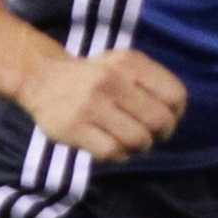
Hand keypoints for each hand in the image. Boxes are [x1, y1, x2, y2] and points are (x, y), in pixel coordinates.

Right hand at [18, 44, 187, 161]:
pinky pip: (112, 152)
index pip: (175, 95)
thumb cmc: (93, 77)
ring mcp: (90, 104)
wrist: (41, 78)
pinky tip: (110, 147)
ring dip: (139, 146)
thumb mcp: (123, 65)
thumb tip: (175, 117)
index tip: (165, 119)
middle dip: (160, 134)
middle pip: (160, 121)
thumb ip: (152, 84)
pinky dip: (118, 155)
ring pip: (138, 139)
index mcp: (128, 62)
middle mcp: (110, 80)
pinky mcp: (73, 127)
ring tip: (127, 140)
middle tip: (148, 135)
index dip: (176, 114)